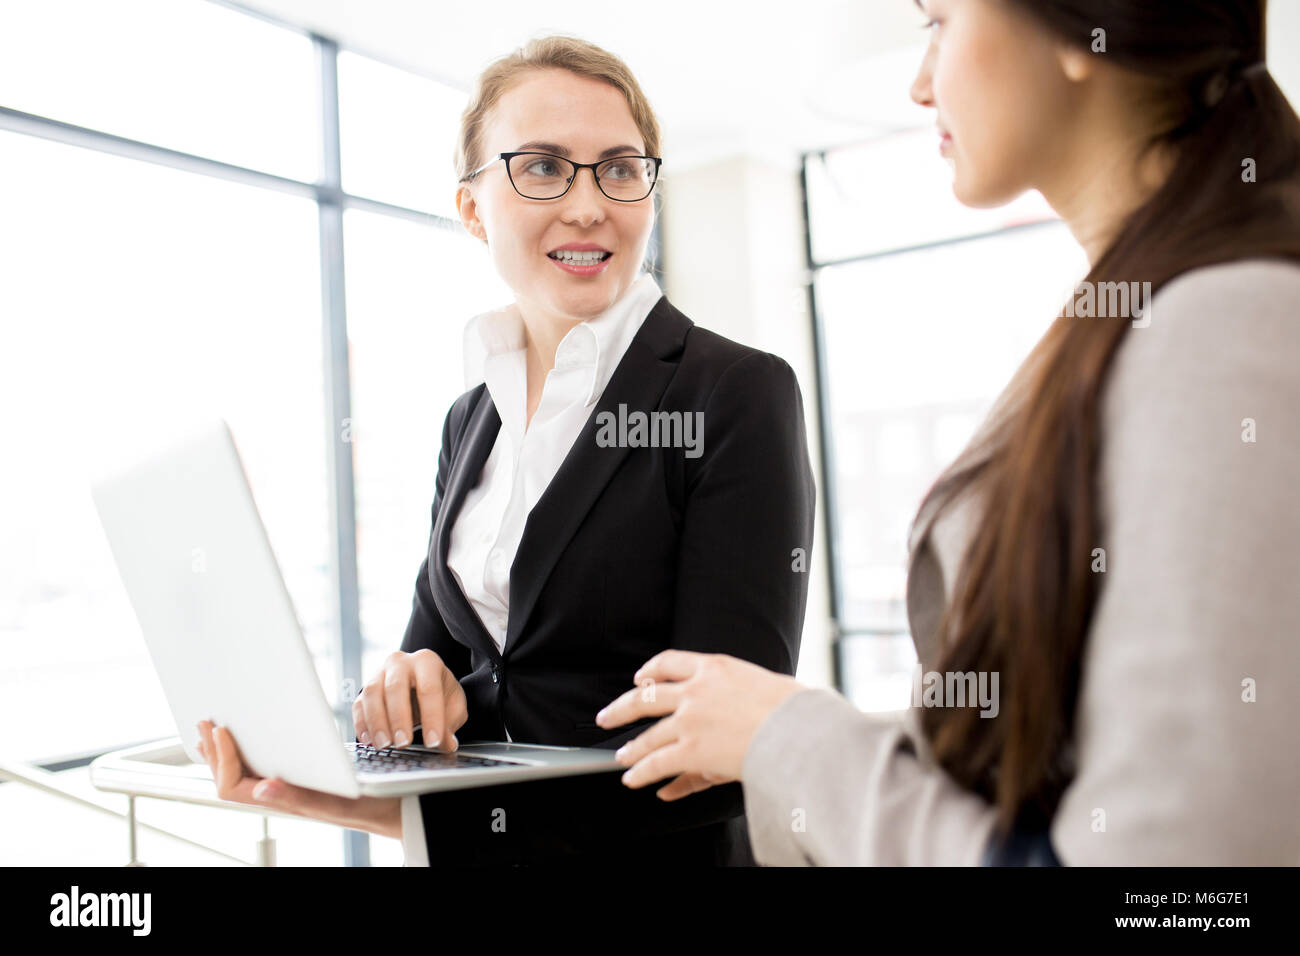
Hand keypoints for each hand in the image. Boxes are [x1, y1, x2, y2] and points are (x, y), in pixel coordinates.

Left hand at [195, 720, 400, 838]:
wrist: (393, 806)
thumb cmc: (370, 804)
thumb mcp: (336, 800)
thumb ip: (298, 798)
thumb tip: (261, 789)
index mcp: (283, 802)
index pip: (232, 787)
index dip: (222, 758)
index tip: (222, 728)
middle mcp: (278, 797)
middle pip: (230, 780)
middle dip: (213, 752)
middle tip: (204, 722)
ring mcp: (285, 790)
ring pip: (241, 775)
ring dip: (222, 752)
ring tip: (212, 731)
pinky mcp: (298, 779)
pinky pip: (258, 769)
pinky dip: (242, 752)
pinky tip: (243, 741)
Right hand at [353, 649, 467, 751]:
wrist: (421, 684)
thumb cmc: (439, 692)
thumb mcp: (453, 705)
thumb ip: (450, 724)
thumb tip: (447, 743)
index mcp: (427, 661)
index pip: (429, 688)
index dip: (432, 717)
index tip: (433, 741)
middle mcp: (401, 662)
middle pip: (395, 687)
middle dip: (399, 718)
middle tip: (404, 742)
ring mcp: (379, 673)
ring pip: (372, 694)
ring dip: (377, 722)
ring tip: (385, 744)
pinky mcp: (364, 689)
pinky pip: (358, 705)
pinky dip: (361, 724)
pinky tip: (369, 740)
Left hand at [594, 650, 804, 798]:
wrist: (801, 728)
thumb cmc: (794, 709)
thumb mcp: (761, 690)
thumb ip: (736, 701)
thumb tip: (729, 705)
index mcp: (715, 667)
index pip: (670, 662)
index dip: (650, 671)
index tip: (640, 678)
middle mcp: (696, 690)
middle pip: (645, 696)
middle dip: (622, 707)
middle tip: (608, 716)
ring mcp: (690, 720)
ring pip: (648, 734)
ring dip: (631, 748)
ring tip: (622, 757)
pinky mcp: (691, 750)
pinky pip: (657, 763)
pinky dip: (641, 772)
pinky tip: (633, 779)